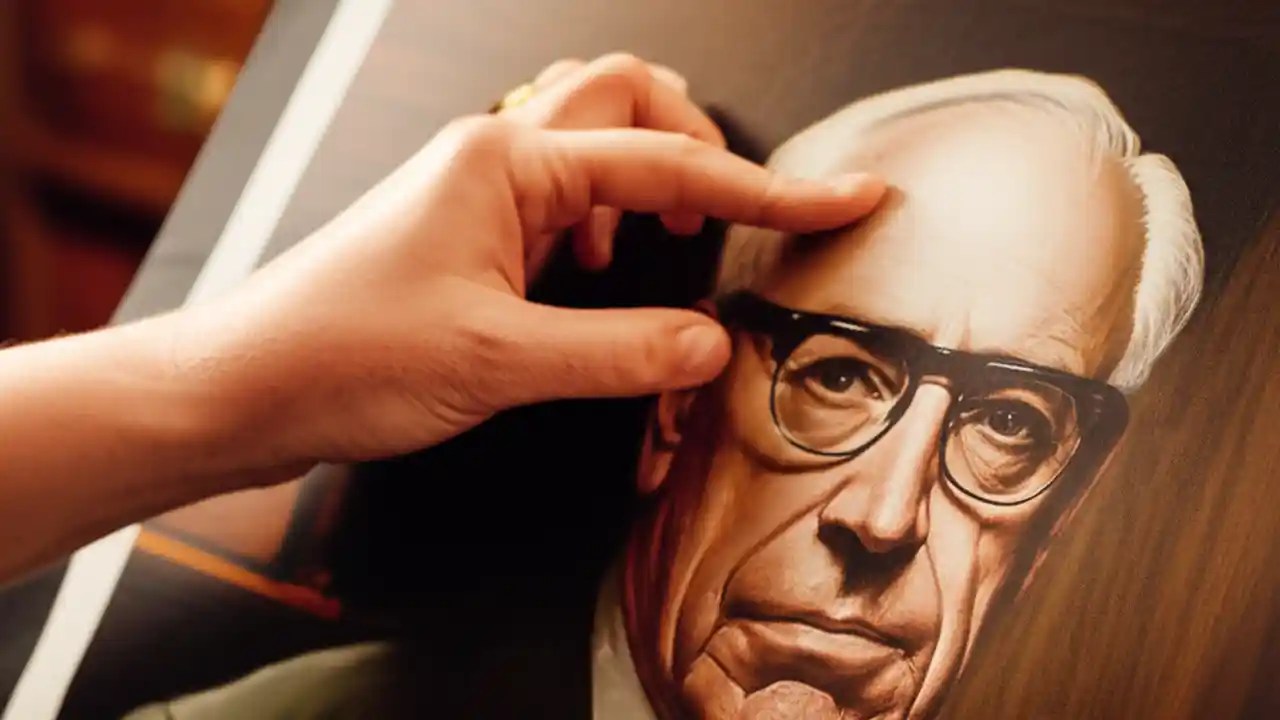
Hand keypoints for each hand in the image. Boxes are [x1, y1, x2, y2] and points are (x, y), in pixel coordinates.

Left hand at [180, 54, 884, 475]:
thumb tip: (712, 347)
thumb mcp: (497, 361)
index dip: (769, 190)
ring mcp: (478, 188)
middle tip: (731, 214)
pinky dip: (603, 219)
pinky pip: (558, 193)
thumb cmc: (342, 355)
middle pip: (627, 97)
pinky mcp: (466, 228)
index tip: (845, 197)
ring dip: (646, 177)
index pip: (670, 163)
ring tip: (667, 242)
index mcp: (508, 162)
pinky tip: (596, 273)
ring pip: (590, 138)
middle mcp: (494, 155)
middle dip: (697, 143)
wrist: (245, 385)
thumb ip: (619, 353)